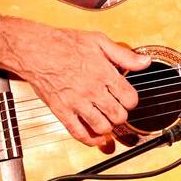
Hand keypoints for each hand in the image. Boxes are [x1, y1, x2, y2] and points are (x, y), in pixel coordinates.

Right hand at [7, 21, 150, 150]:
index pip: (129, 98)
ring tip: (105, 119)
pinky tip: (95, 136)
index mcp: (103, 73)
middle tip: (116, 109)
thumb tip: (145, 62)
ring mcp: (76, 102)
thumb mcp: (99, 41)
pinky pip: (79, 133)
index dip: (131, 101)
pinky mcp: (62, 111)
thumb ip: (124, 55)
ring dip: (108, 126)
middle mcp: (92, 90)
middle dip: (121, 115)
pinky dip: (90, 139)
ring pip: (102, 126)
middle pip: (118, 115)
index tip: (126, 99)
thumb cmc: (65, 43)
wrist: (35, 50)